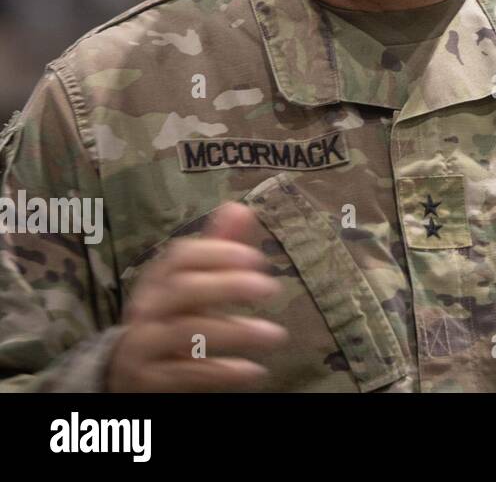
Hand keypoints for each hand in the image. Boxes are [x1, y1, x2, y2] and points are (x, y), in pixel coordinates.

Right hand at [106, 203, 287, 391]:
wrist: (126, 369)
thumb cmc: (172, 315)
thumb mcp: (192, 282)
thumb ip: (218, 249)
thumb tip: (242, 208)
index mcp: (158, 278)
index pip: (181, 256)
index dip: (219, 253)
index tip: (257, 258)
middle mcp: (146, 308)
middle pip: (183, 290)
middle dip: (228, 286)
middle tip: (270, 288)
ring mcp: (143, 344)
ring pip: (186, 332)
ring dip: (235, 331)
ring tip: (276, 335)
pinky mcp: (148, 380)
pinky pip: (185, 374)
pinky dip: (221, 372)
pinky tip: (254, 371)